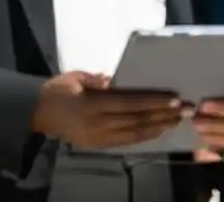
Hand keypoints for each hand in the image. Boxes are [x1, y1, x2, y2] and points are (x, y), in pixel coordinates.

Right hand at [30, 71, 186, 149]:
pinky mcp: (98, 146)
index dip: (154, 102)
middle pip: (138, 120)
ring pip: (135, 134)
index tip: (175, 99)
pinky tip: (157, 131)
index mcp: (94, 104)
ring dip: (158, 127)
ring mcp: (99, 138)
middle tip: (186, 111)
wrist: (37, 114)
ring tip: (177, 121)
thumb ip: (98, 79)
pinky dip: (144, 136)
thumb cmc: (57, 90)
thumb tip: (117, 80)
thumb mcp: (76, 77)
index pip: (131, 103)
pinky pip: (126, 142)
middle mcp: (99, 123)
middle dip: (164, 115)